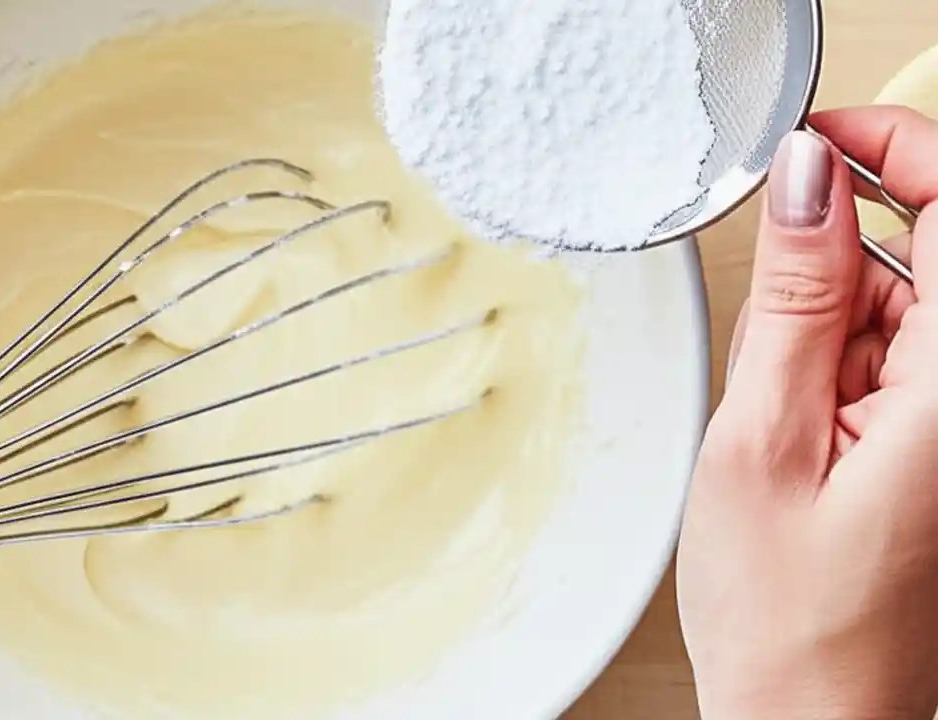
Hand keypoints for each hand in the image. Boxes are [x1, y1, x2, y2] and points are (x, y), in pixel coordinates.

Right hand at [679, 106, 937, 719]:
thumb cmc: (792, 623)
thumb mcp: (761, 441)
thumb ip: (790, 299)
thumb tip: (802, 183)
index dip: (892, 143)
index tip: (816, 138)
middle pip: (925, 254)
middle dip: (830, 267)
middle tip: (766, 339)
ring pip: (898, 308)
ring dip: (821, 329)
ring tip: (774, 421)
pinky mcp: (936, 445)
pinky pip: (891, 362)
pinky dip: (831, 370)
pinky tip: (793, 432)